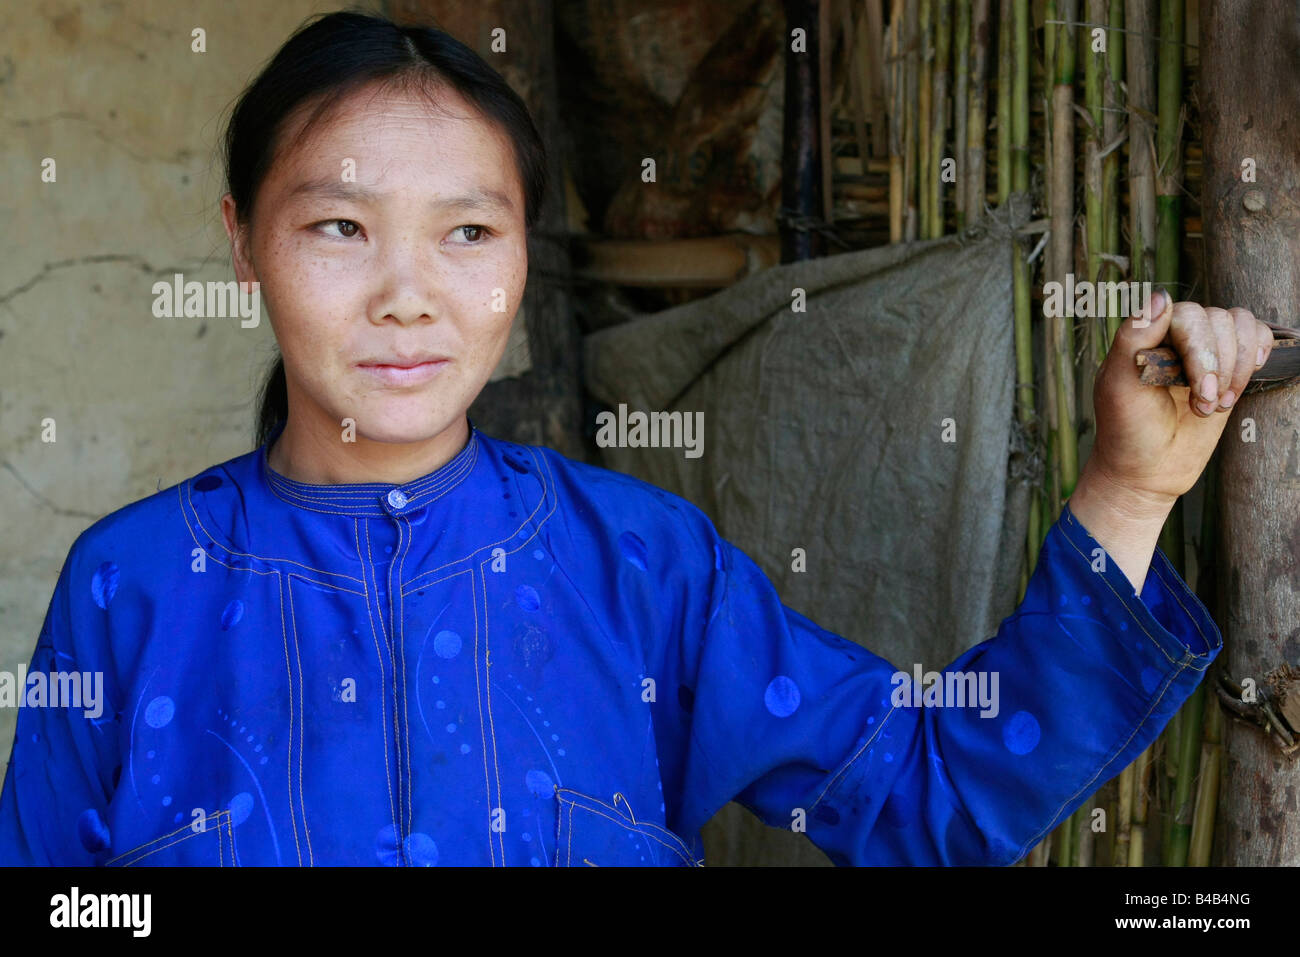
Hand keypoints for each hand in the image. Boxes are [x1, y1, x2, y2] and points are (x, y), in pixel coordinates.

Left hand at [1088, 290, 1275, 509]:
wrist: (1148, 468)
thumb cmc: (1126, 428)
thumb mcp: (1118, 386)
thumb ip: (1133, 338)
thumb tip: (1161, 296)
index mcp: (1145, 334)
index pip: (1184, 314)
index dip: (1197, 348)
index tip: (1191, 386)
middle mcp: (1174, 335)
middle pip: (1216, 320)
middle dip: (1215, 366)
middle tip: (1202, 405)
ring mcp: (1203, 349)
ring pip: (1239, 326)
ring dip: (1234, 370)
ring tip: (1212, 405)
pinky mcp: (1228, 366)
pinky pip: (1256, 336)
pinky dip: (1254, 358)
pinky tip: (1234, 387)